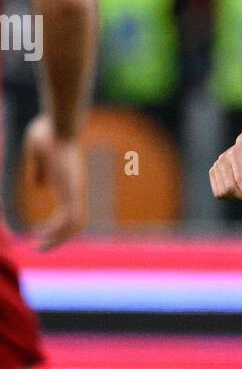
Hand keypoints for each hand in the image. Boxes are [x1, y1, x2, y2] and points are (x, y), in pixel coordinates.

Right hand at [22, 113, 85, 250]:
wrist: (60, 121)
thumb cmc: (48, 130)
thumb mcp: (38, 153)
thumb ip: (39, 170)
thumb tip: (39, 186)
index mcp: (69, 182)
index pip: (70, 211)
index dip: (56, 225)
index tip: (39, 233)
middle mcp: (76, 188)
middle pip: (75, 222)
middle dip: (58, 237)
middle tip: (39, 246)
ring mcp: (76, 189)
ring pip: (75, 224)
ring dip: (58, 239)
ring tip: (39, 247)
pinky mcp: (72, 189)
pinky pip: (71, 218)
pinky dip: (60, 232)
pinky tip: (41, 237)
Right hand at [209, 131, 241, 207]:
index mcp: (237, 156)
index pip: (240, 179)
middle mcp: (223, 160)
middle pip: (230, 188)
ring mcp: (216, 166)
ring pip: (223, 192)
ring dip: (237, 198)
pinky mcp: (213, 172)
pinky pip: (218, 192)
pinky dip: (230, 196)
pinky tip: (241, 191)